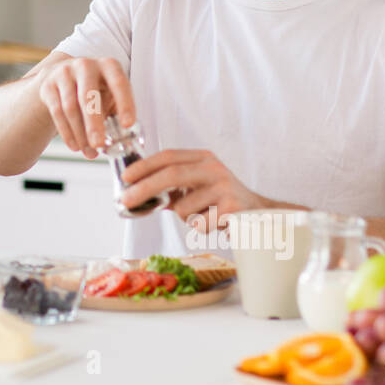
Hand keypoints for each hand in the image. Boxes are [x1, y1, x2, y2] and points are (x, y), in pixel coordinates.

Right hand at [37, 56, 135, 158]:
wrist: (63, 77)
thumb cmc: (95, 89)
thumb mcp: (111, 94)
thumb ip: (118, 112)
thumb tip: (123, 140)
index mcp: (108, 66)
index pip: (118, 82)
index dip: (124, 103)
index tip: (127, 124)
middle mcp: (85, 65)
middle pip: (88, 95)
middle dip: (94, 123)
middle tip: (99, 144)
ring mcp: (64, 74)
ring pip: (70, 107)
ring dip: (80, 133)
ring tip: (88, 151)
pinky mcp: (48, 86)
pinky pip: (57, 112)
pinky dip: (67, 132)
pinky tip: (75, 145)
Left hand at [120, 149, 268, 230]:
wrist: (259, 215)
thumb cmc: (220, 201)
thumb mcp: (196, 186)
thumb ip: (171, 186)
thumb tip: (136, 192)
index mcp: (203, 158)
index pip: (168, 156)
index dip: (144, 166)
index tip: (125, 177)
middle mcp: (214, 168)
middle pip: (171, 175)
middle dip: (144, 189)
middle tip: (126, 200)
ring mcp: (225, 187)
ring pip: (183, 208)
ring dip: (185, 218)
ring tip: (203, 216)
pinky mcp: (232, 209)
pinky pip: (199, 224)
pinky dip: (200, 228)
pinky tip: (215, 223)